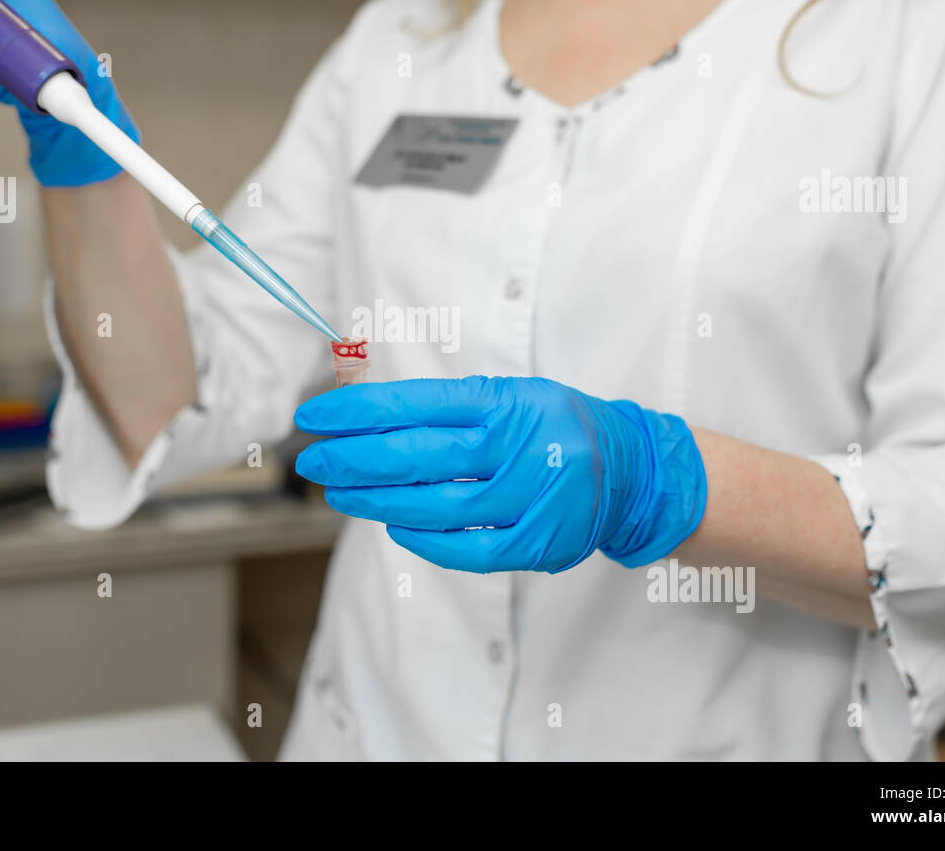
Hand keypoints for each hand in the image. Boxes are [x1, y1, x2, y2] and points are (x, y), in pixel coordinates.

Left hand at [294, 376, 707, 572]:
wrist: (631, 468)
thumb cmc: (552, 428)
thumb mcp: (509, 397)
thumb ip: (448, 410)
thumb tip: (365, 423)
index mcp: (507, 399)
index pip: (417, 402)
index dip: (359, 410)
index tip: (315, 415)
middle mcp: (521, 444)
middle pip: (418, 453)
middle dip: (353, 458)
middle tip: (313, 459)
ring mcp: (534, 495)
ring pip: (438, 504)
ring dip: (378, 500)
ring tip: (339, 493)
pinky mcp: (542, 541)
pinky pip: (471, 548)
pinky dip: (427, 541)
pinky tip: (394, 526)